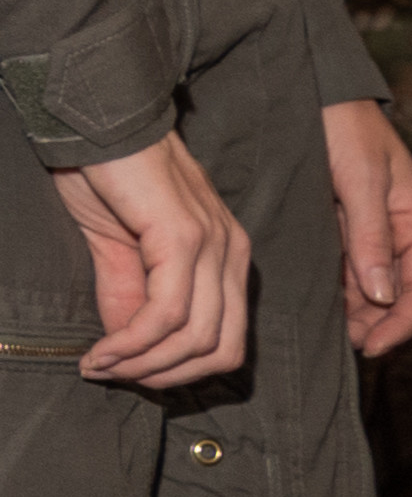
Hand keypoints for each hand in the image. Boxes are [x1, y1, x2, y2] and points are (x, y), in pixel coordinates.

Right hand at [51, 137, 247, 384]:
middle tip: (112, 376)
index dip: (180, 370)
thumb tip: (127, 349)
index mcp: (227, 258)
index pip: (228, 341)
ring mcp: (214, 244)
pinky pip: (168, 312)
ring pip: (196, 336)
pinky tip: (103, 348)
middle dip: (165, 375)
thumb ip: (130, 296)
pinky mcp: (184, 236)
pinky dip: (134, 341)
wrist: (94, 120)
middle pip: (222, 349)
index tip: (128, 374)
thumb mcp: (119, 247)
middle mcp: (232, 253)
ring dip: (144, 363)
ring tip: (100, 365)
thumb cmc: (106, 176)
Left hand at [317, 101, 411, 355]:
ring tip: (330, 329)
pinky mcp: (343, 226)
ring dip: (357, 313)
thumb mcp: (360, 178)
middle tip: (347, 344)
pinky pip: (347, 270)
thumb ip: (371, 237)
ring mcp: (371, 231)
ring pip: (374, 287)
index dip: (404, 324)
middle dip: (379, 324)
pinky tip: (319, 301)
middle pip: (401, 295)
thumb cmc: (342, 124)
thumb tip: (383, 296)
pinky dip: (338, 291)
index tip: (373, 347)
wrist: (312, 86)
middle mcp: (400, 232)